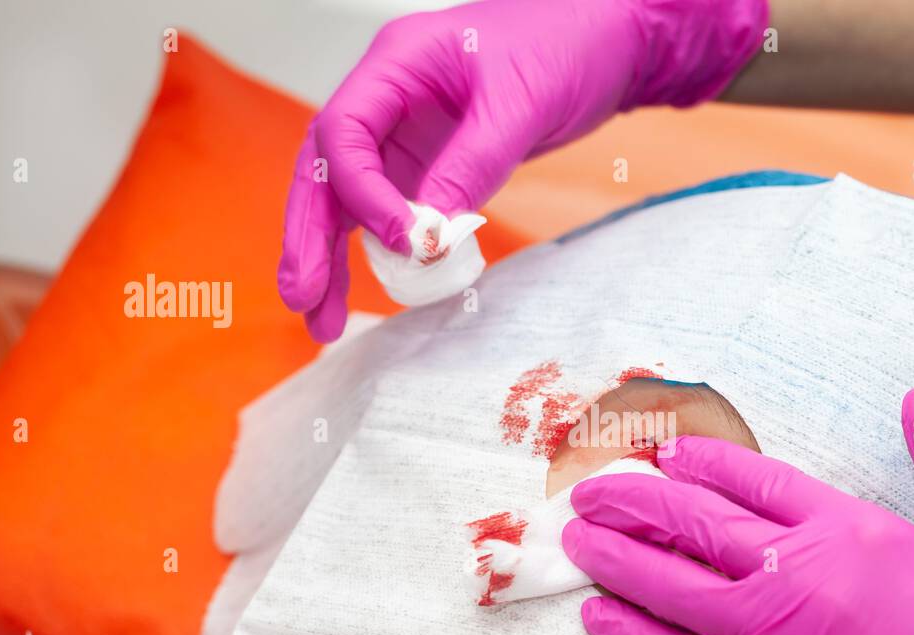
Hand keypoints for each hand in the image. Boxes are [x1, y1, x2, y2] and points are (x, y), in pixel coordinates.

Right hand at [277, 0, 766, 341]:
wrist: (610, 38)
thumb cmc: (567, 40)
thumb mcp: (520, 105)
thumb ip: (471, 166)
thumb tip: (429, 236)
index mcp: (396, 64)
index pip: (343, 132)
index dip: (360, 192)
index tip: (401, 238)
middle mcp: (389, 99)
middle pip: (325, 170)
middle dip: (309, 236)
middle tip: (303, 297)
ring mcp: (407, 132)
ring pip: (349, 197)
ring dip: (331, 255)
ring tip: (319, 318)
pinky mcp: (433, 161)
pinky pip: (392, 208)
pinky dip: (381, 248)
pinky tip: (375, 288)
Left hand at [562, 387, 913, 634]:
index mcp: (854, 528)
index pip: (755, 478)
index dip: (702, 462)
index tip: (665, 453)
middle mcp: (801, 573)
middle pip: (695, 523)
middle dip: (635, 500)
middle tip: (590, 490)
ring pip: (672, 586)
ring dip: (617, 557)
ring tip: (576, 537)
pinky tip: (597, 618)